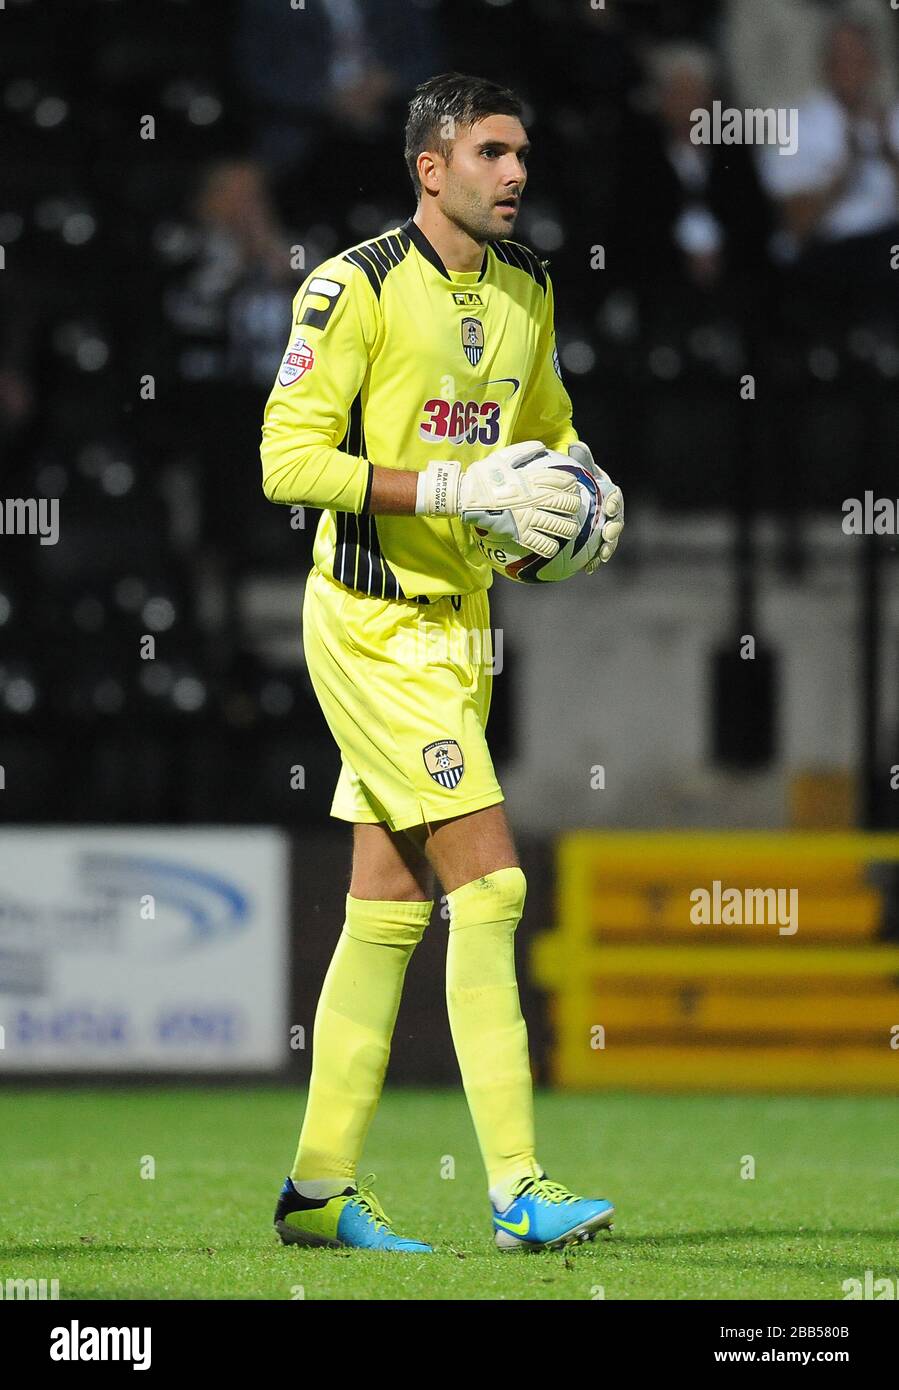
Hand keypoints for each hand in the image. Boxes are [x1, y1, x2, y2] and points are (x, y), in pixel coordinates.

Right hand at [416, 440, 580, 559]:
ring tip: (570, 529)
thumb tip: (541, 446)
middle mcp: (535, 499)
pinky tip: (553, 546)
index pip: (562, 481)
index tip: (573, 487)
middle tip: (573, 509)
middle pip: (566, 504)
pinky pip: (542, 544)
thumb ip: (523, 451)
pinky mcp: (521, 534)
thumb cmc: (483, 476)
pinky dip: (550, 547)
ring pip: (560, 526)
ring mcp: (529, 517)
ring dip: (569, 528)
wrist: (466, 496)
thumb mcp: (502, 457)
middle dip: (574, 506)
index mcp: (532, 480)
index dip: (572, 485)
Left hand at [567, 441, 623, 570]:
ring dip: (607, 549)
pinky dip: (593, 560)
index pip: (616, 497)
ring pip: (609, 540)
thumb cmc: (579, 480)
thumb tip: (576, 445)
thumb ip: (581, 459)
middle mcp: (611, 512)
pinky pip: (596, 552)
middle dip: (614, 530)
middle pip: (617, 522)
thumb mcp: (580, 468)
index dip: (614, 502)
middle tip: (608, 535)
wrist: (575, 495)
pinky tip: (586, 569)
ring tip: (600, 558)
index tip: (608, 506)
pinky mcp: (595, 541)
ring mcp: (604, 527)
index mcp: (610, 494)